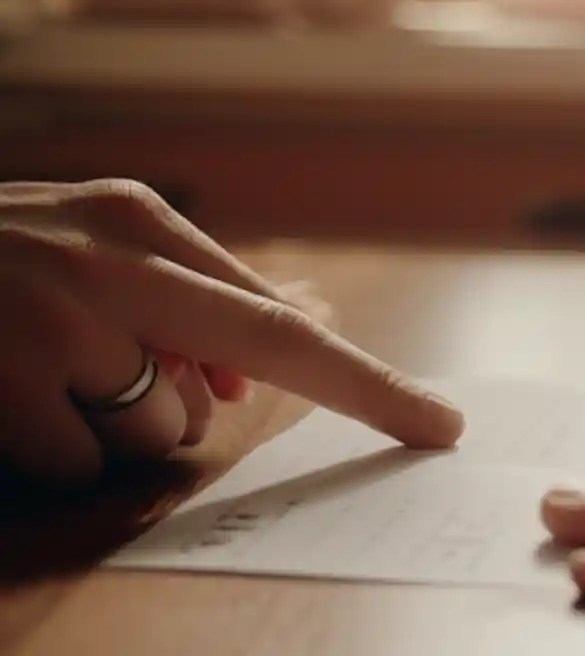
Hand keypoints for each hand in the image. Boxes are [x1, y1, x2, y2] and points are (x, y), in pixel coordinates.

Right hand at [0, 180, 462, 483]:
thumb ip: (176, 296)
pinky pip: (79, 462)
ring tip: (49, 374)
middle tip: (436, 427)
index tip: (439, 419)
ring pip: (159, 425)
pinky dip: (53, 449)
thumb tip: (259, 365)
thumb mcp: (79, 249)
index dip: (366, 373)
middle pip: (269, 347)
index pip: (274, 313)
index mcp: (133, 223)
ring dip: (125, 421)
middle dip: (366, 392)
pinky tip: (10, 400)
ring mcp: (49, 324)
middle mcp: (105, 263)